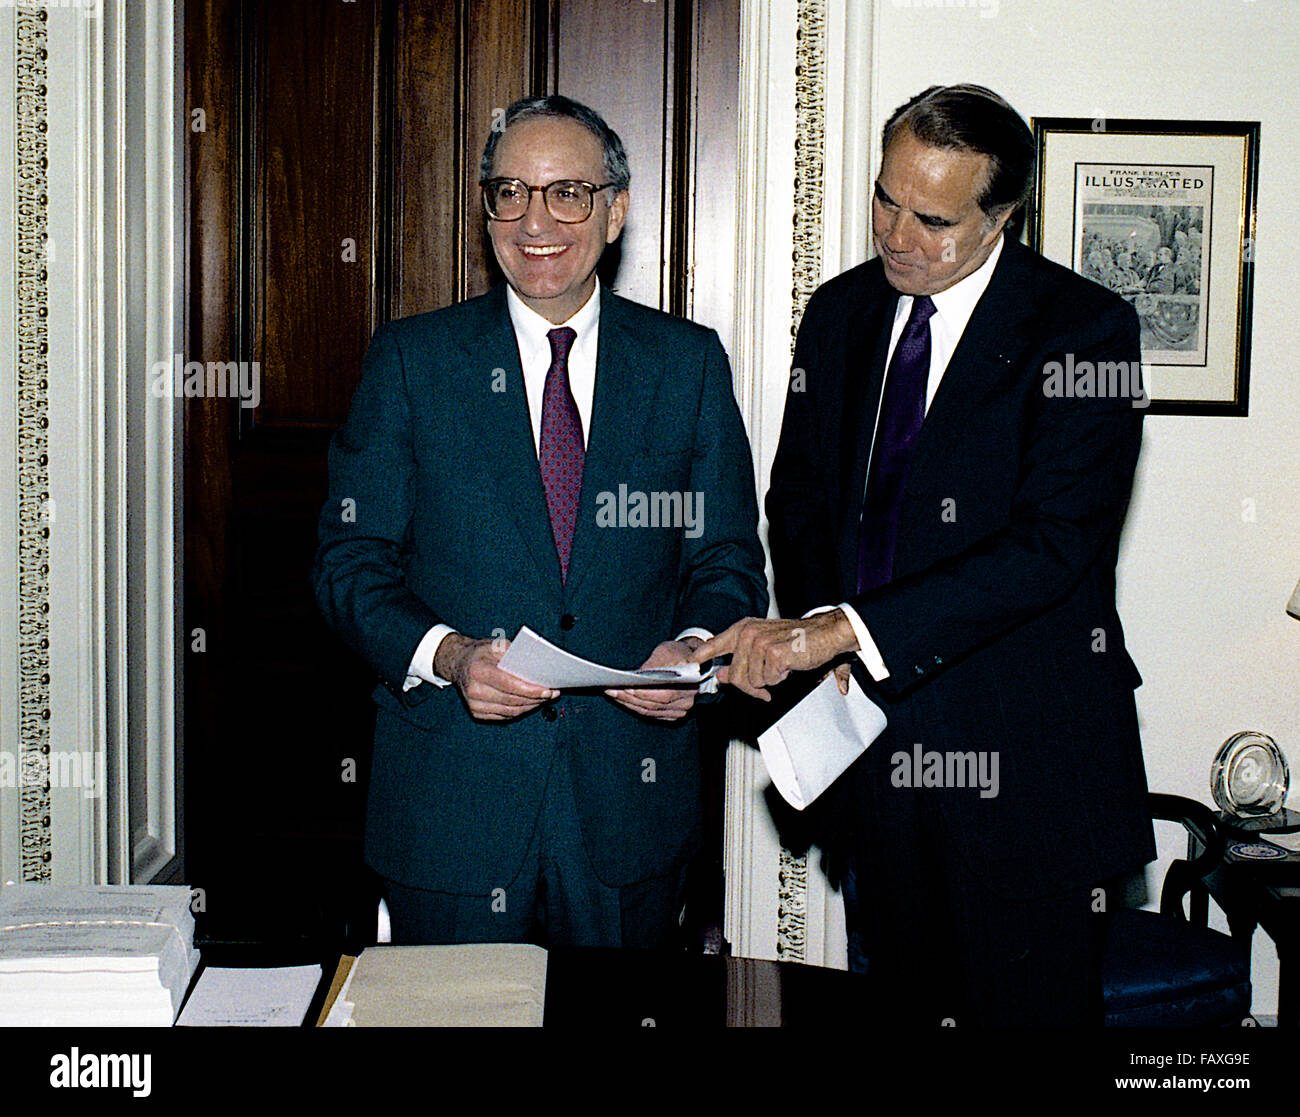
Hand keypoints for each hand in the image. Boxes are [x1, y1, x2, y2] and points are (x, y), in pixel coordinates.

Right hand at [435, 633, 557, 721]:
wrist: (459, 664)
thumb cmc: (480, 653)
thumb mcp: (496, 645)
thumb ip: (516, 655)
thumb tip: (538, 667)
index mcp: (478, 670)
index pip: (509, 684)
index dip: (530, 689)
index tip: (548, 689)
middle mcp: (474, 690)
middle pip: (512, 700)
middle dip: (535, 698)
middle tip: (553, 693)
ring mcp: (474, 705)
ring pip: (510, 711)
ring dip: (531, 706)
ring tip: (545, 698)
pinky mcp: (477, 713)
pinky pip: (505, 716)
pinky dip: (520, 710)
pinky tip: (531, 703)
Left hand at [605, 638, 700, 720]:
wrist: (691, 661)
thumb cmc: (678, 654)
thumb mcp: (667, 651)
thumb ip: (654, 663)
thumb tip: (638, 675)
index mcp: (689, 684)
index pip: (663, 695)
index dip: (642, 693)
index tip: (622, 686)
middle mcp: (686, 701)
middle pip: (653, 705)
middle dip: (629, 698)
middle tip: (610, 690)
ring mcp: (680, 710)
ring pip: (649, 711)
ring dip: (628, 704)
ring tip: (612, 694)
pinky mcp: (673, 714)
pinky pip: (651, 714)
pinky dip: (635, 707)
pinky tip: (623, 700)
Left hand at [689, 612, 857, 700]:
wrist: (823, 633)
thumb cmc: (794, 640)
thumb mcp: (762, 647)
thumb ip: (739, 660)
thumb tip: (721, 676)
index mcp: (742, 629)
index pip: (713, 644)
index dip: (699, 657)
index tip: (687, 666)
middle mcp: (747, 633)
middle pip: (734, 676)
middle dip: (749, 687)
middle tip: (763, 689)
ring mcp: (759, 642)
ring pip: (751, 680)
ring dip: (767, 682)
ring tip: (779, 669)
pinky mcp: (773, 653)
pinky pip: (768, 680)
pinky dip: (779, 679)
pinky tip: (787, 666)